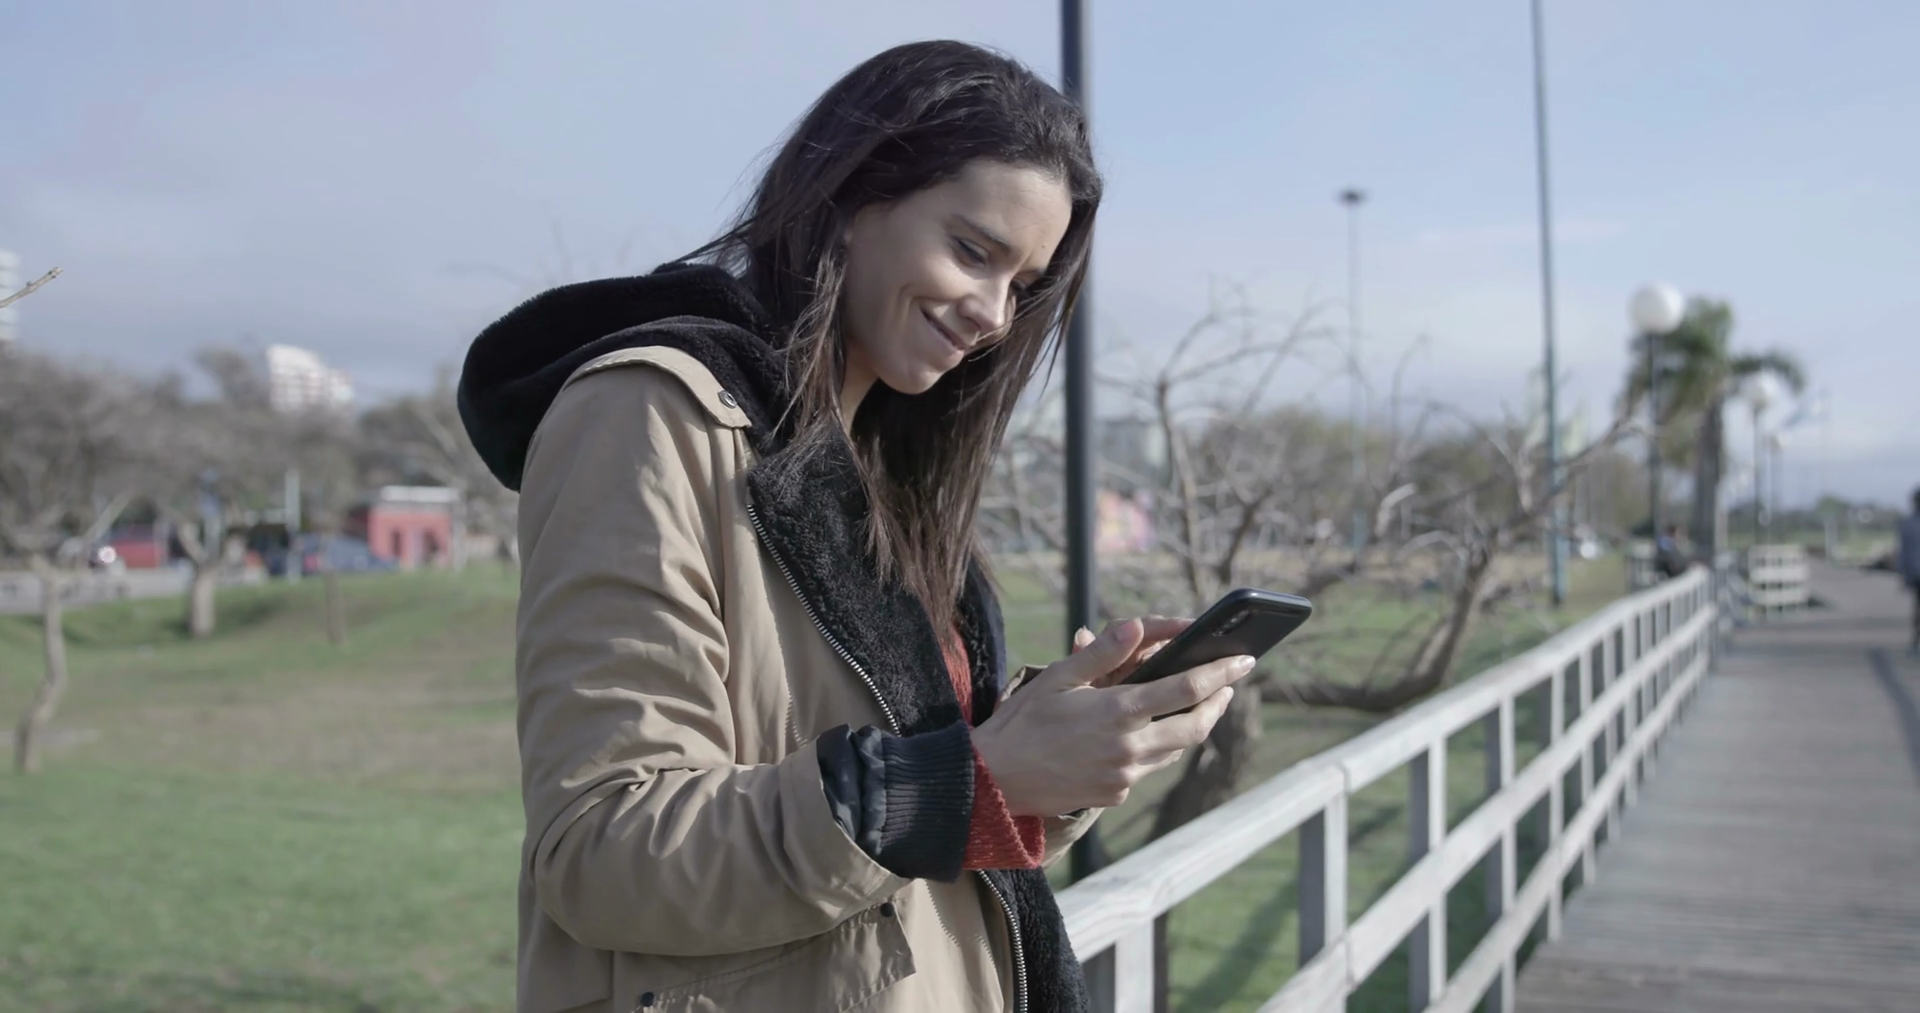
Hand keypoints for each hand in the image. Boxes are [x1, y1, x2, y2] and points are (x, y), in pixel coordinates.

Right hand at [972, 617, 1255, 816]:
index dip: (1220, 673)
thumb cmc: (1022, 722)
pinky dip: (1158, 747)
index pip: (1187, 689)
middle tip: (1229, 685)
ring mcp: (1125, 775)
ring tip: (1200, 705)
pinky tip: (1151, 734)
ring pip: (1176, 750)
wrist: (994, 783)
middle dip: (1218, 703)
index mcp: (1118, 712)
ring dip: (1193, 725)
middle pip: (1195, 725)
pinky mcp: (1116, 794)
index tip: (1244, 660)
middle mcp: (1130, 747)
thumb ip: (1101, 653)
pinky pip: (1149, 767)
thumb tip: (1137, 625)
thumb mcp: (1057, 678)